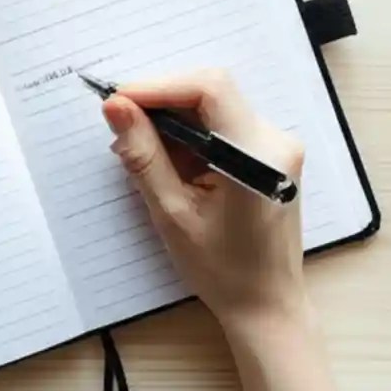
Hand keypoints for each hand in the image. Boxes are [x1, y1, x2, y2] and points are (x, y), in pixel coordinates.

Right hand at [101, 69, 305, 327]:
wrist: (266, 304)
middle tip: (120, 124)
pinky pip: (222, 126)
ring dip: (172, 120)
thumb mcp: (172, 212)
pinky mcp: (267, 155)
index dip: (158, 85)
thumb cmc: (223, 270)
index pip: (209, 89)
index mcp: (258, 155)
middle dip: (161, 101)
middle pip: (211, 93)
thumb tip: (116, 107)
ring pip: (213, 108)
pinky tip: (165, 160)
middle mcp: (275, 141)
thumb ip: (143, 155)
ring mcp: (275, 146)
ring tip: (137, 150)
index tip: (119, 100)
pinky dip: (189, 135)